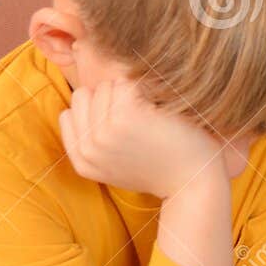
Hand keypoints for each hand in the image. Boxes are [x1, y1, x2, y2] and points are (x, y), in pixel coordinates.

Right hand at [59, 78, 238, 198]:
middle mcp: (87, 149)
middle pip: (84, 95)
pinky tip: (161, 111)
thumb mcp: (119, 163)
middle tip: (144, 122)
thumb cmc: (165, 168)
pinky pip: (126, 82)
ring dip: (131, 93)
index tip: (127, 125)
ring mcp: (104, 132)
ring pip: (105, 86)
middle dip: (112, 100)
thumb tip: (74, 108)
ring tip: (152, 119)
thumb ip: (96, 142)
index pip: (69, 113)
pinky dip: (146, 88)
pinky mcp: (125, 116)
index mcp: (82, 161)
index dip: (99, 111)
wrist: (197, 183)